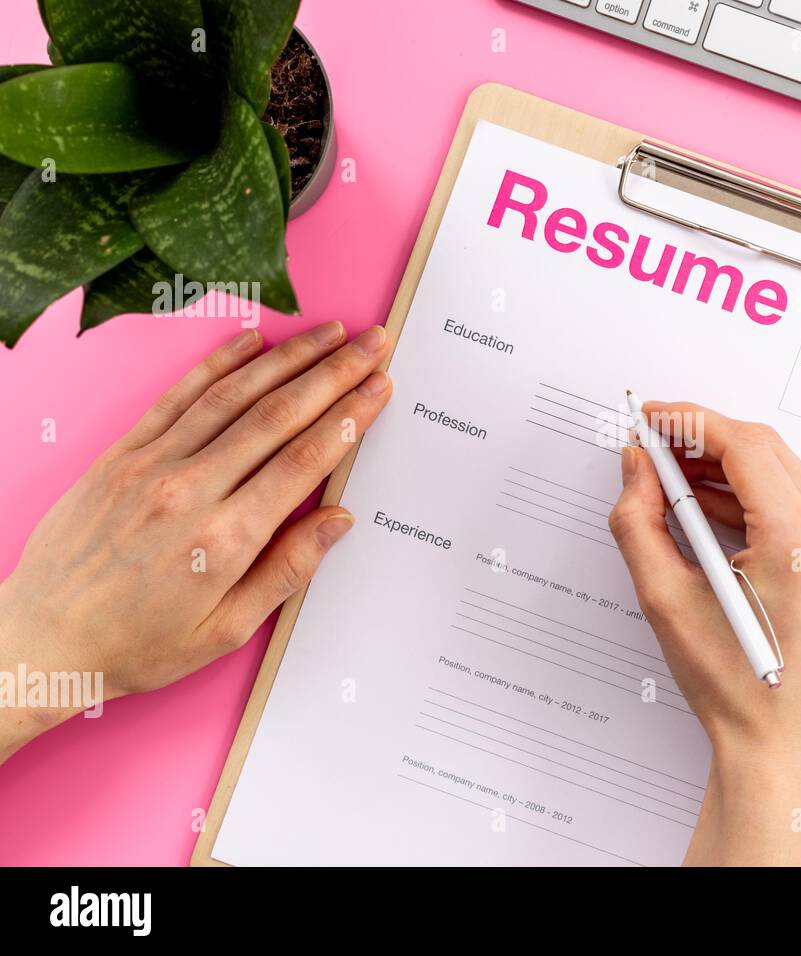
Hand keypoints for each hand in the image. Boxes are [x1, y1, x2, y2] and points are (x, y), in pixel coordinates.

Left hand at [0, 323, 392, 762]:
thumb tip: (338, 521)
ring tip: (328, 332)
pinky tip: (252, 339)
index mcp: (224, 539)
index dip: (349, 419)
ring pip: (234, 395)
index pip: (303, 461)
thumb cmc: (136, 646)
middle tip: (371, 343)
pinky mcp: (121, 454)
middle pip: (278, 416)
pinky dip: (218, 363)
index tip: (379, 388)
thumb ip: (286, 571)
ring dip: (288, 357)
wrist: (41, 641)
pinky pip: (179, 396)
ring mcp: (152, 465)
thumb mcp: (224, 631)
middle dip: (334, 374)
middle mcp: (189, 490)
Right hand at [608, 401, 800, 865]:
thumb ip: (640, 520)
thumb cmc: (732, 685)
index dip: (690, 422)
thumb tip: (636, 466)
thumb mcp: (665, 598)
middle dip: (704, 439)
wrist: (779, 743)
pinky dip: (749, 493)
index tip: (651, 417)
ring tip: (671, 474)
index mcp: (798, 541)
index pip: (743, 447)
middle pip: (764, 451)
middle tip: (653, 444)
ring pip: (780, 471)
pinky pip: (793, 501)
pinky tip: (707, 503)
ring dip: (725, 465)